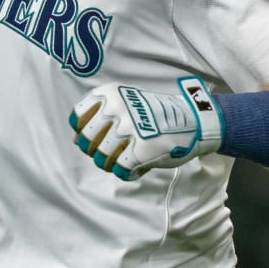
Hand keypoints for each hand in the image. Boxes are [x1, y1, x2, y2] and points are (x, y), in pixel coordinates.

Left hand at [68, 76, 222, 180]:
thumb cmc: (155, 113)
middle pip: (86, 141)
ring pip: (101, 158)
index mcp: (109, 94)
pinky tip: (137, 168)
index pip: (77, 118)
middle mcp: (116, 109)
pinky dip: (127, 173)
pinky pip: (120, 170)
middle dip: (95, 151)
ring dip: (110, 164)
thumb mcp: (125, 101)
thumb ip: (100, 115)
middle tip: (111, 152)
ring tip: (124, 160)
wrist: (193, 120)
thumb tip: (76, 140)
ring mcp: (128, 129)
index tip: (95, 138)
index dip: (82, 132)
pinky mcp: (141, 150)